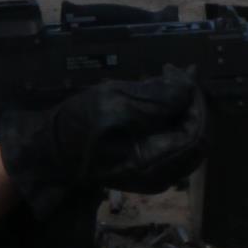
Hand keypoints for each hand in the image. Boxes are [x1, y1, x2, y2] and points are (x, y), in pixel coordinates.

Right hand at [0, 74, 209, 217]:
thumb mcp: (116, 103)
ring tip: (160, 82)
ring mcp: (156, 172)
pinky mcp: (147, 165)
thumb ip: (157, 97)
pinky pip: (171, 140)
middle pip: (196, 136)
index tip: (182, 73)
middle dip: (189, 102)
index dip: (196, 101)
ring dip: (179, 107)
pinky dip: (168, 117)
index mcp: (156, 163)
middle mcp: (162, 174)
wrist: (50, 153)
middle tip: (172, 74)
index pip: (197, 132)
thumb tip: (189, 83)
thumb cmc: (78, 127)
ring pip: (185, 136)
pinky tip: (151, 100)